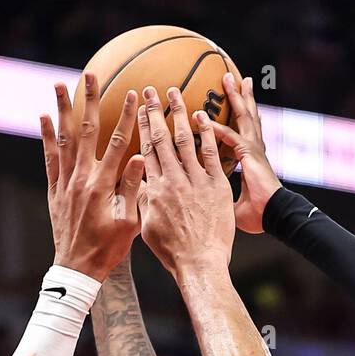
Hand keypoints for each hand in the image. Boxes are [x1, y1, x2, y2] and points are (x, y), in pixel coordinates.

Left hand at [40, 74, 145, 280]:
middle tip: (91, 74)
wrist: (77, 269)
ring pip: (63, 139)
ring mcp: (65, 183)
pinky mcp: (54, 191)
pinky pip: (49, 159)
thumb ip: (133, 190)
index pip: (118, 143)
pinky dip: (46, 137)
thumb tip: (140, 158)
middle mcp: (81, 179)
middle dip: (90, 101)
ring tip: (60, 84)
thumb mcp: (128, 224)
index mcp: (102, 186)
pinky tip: (44, 117)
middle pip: (86, 132)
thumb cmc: (107, 250)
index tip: (133, 95)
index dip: (126, 117)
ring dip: (63, 110)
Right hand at [136, 86, 234, 276]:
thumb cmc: (174, 252)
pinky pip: (211, 153)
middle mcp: (172, 181)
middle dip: (154, 112)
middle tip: (150, 90)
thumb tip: (139, 183)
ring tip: (175, 92)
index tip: (138, 109)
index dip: (140, 127)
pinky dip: (206, 133)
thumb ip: (144, 202)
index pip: (145, 150)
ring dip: (179, 114)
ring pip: (185, 140)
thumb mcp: (149, 228)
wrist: (200, 264)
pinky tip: (203, 116)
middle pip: (161, 139)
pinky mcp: (217, 186)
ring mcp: (195, 182)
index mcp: (154, 190)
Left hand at [211, 74, 280, 233]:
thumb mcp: (233, 201)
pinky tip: (205, 119)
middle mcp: (254, 149)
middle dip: (241, 96)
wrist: (273, 217)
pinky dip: (218, 128)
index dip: (241, 116)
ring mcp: (253, 151)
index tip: (237, 103)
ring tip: (228, 77)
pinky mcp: (250, 156)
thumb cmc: (258, 215)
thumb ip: (220, 192)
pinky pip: (231, 137)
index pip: (246, 131)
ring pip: (243, 117)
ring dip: (235, 97)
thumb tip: (205, 198)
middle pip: (247, 117)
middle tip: (236, 78)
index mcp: (253, 158)